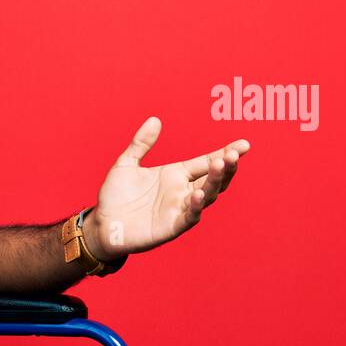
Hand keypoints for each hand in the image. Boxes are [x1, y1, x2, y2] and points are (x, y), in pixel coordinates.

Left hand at [84, 116, 248, 258]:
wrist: (102, 224)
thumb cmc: (115, 196)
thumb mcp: (126, 164)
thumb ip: (140, 143)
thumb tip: (154, 119)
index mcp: (176, 175)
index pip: (206, 161)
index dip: (225, 153)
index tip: (243, 144)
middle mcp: (183, 191)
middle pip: (213, 178)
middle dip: (225, 167)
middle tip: (234, 154)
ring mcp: (180, 209)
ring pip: (207, 196)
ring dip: (215, 182)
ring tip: (221, 165)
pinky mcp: (172, 226)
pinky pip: (190, 216)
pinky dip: (196, 206)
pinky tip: (199, 194)